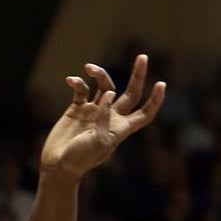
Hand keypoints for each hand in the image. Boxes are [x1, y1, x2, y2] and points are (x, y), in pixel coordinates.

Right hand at [40, 54, 165, 180]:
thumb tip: (108, 94)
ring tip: (89, 68)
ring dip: (100, 74)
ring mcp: (95, 111)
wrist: (59, 164)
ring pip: (105, 86)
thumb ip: (104, 117)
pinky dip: (77, 82)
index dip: (155, 100)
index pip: (145, 112)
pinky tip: (71, 81)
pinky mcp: (77, 109)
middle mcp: (111, 117)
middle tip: (143, 56)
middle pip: (130, 93)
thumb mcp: (98, 141)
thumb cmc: (81, 158)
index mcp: (122, 128)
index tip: (162, 83)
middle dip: (138, 75)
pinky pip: (81, 90)